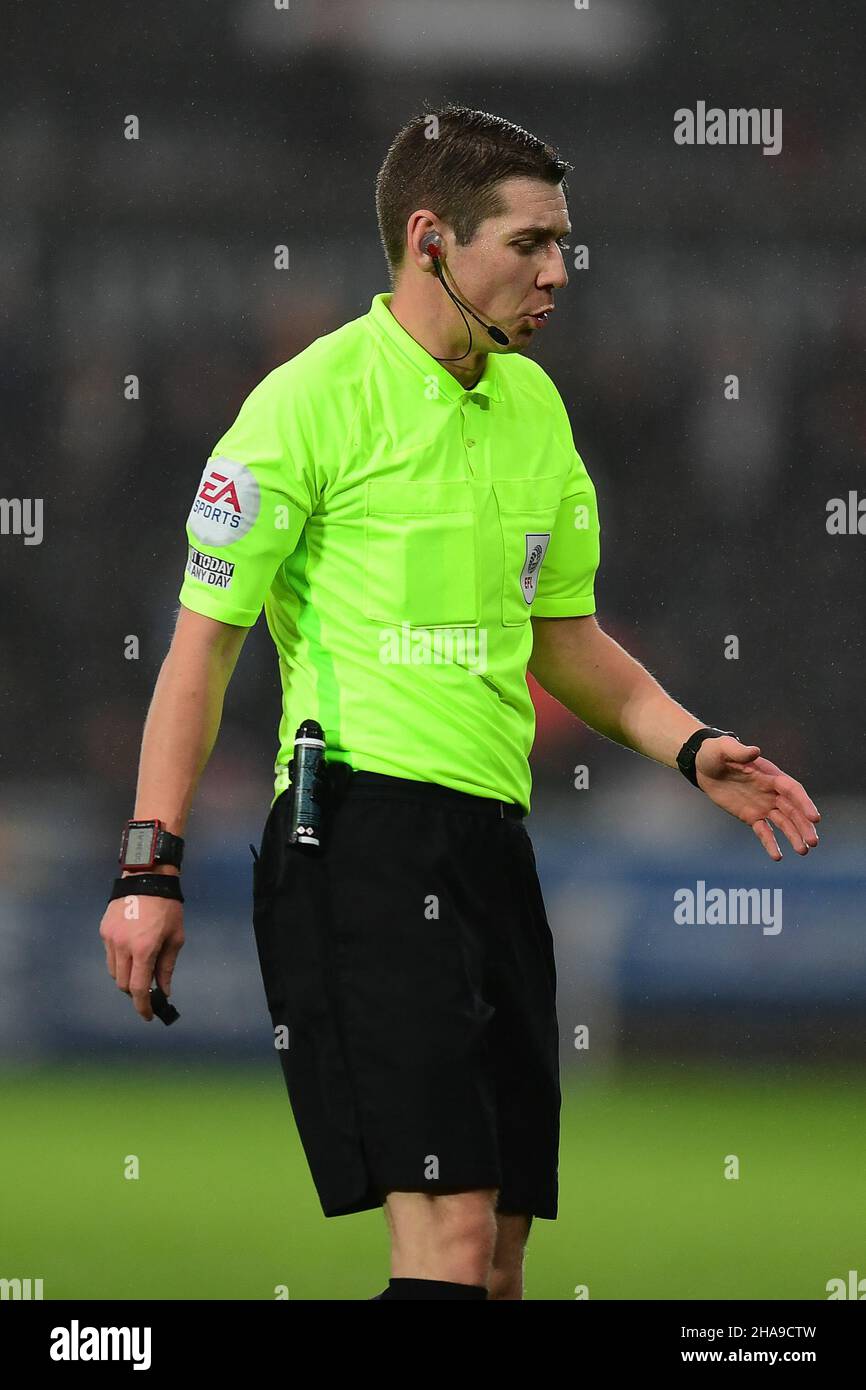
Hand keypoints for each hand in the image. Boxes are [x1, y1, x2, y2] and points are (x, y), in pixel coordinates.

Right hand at [99, 890, 183, 1021]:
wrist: (147, 878)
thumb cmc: (168, 907)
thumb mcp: (175, 937)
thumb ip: (167, 967)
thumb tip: (164, 991)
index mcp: (143, 949)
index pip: (137, 989)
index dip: (142, 1006)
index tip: (148, 1015)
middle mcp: (122, 947)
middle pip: (122, 983)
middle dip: (134, 991)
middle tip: (147, 988)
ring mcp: (110, 938)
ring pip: (113, 971)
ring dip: (126, 975)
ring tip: (140, 966)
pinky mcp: (104, 930)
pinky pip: (110, 954)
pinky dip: (120, 959)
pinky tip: (131, 950)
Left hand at [694, 737, 820, 861]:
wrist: (703, 767)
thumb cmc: (715, 753)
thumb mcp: (724, 749)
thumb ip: (740, 751)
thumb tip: (755, 751)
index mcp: (770, 775)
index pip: (792, 790)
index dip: (804, 803)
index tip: (814, 818)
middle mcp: (771, 792)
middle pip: (793, 810)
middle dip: (804, 825)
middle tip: (813, 842)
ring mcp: (763, 805)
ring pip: (783, 823)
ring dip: (794, 836)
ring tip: (803, 851)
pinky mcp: (752, 816)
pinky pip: (763, 832)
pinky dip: (770, 843)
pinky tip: (777, 856)